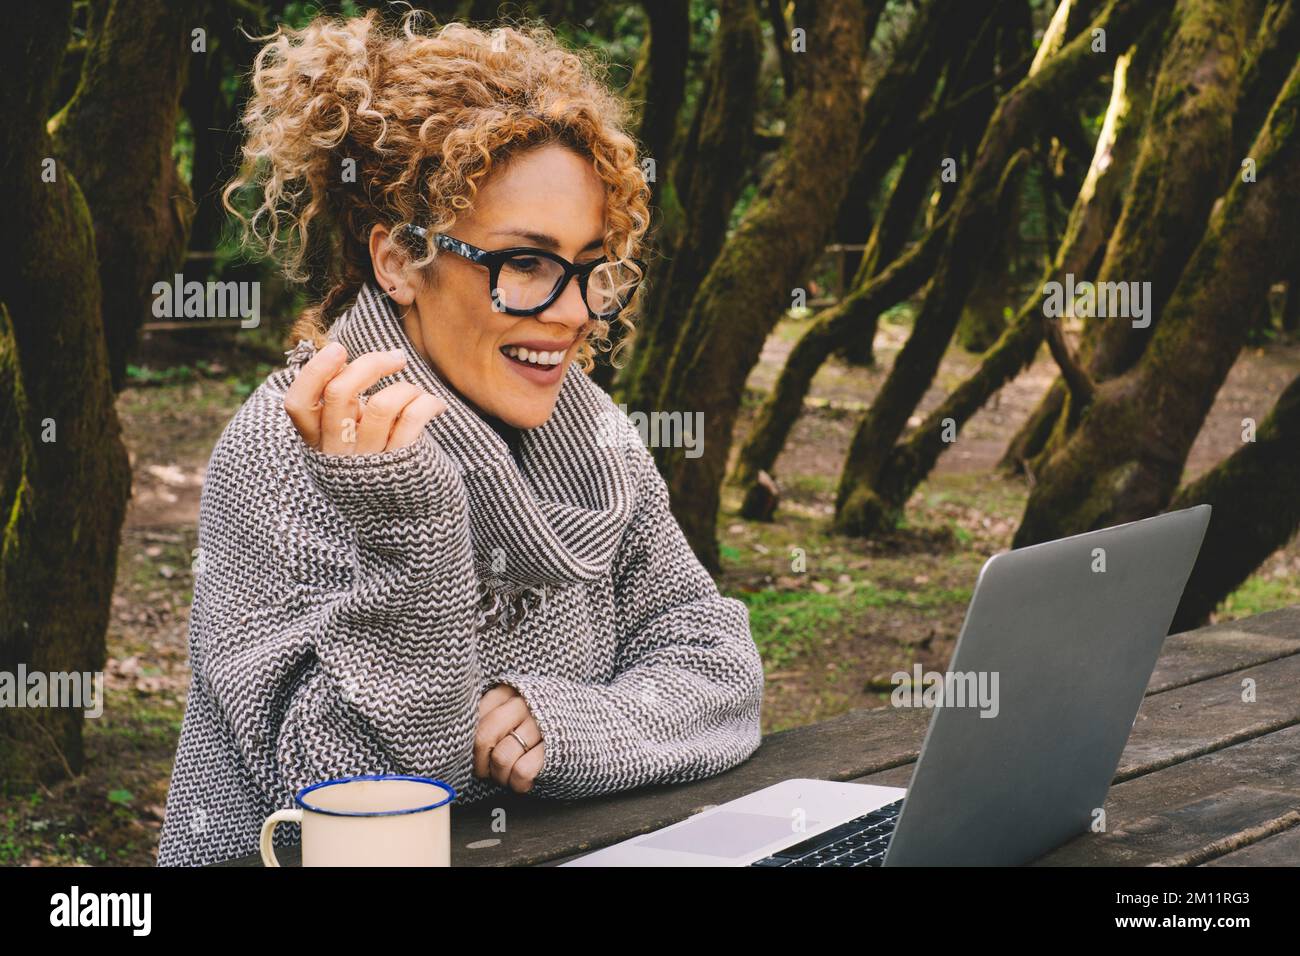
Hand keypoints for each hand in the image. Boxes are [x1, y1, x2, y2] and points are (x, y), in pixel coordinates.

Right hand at [283, 341, 446, 453]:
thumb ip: (341, 408)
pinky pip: (412, 418)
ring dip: (406, 387)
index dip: (314, 371)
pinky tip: (435, 406)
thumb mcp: (349, 440)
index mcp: (318, 444)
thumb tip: (340, 356)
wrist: (409, 521)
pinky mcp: (402, 467)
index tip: (339, 349)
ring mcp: (369, 463)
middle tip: (397, 357)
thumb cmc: (379, 466)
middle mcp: (338, 455)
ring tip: (416, 393)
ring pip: (381, 404)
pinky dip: (428, 402)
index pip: (298, 404)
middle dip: (371, 363)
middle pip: (340, 393)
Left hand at [474, 684, 545, 793]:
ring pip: (502, 758)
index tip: (477, 757)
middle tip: (487, 772)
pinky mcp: (556, 747)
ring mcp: (541, 724)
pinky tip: (525, 781)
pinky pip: (522, 771)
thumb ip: (495, 714)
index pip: (476, 718)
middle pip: (484, 737)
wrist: (599, 724)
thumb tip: (463, 741)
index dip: (470, 745)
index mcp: (510, 690)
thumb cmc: (549, 720)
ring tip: (511, 776)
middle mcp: (525, 703)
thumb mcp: (521, 706)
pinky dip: (519, 783)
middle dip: (480, 764)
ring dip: (502, 777)